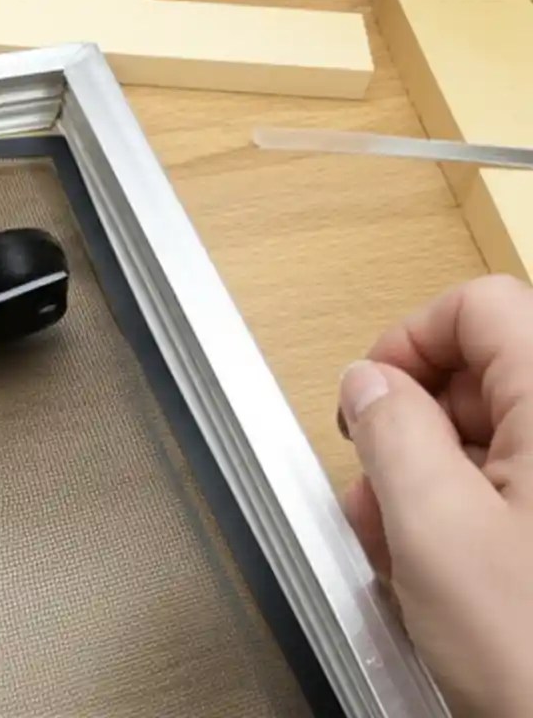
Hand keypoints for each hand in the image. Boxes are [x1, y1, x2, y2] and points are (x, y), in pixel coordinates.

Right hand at [338, 275, 532, 716]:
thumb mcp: (437, 530)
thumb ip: (391, 433)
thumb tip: (366, 382)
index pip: (481, 307)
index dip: (409, 341)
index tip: (366, 398)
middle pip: (485, 373)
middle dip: (410, 427)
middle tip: (375, 492)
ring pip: (495, 437)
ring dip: (429, 482)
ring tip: (399, 550)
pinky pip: (514, 487)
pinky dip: (464, 515)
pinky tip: (437, 571)